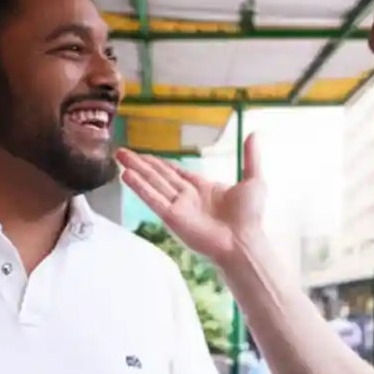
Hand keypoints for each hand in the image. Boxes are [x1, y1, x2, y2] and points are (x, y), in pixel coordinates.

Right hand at [116, 134, 265, 264]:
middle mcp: (187, 197)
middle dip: (141, 163)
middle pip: (159, 175)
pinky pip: (153, 199)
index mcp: (203, 189)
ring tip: (119, 157)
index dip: (161, 163)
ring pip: (153, 183)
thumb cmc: (250, 216)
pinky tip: (126, 176)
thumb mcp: (254, 180)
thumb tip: (254, 133)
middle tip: (122, 152)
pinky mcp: (172, 217)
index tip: (147, 155)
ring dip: (136, 170)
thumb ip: (251, 157)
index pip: (176, 173)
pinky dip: (139, 187)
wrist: (244, 241)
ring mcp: (178, 207)